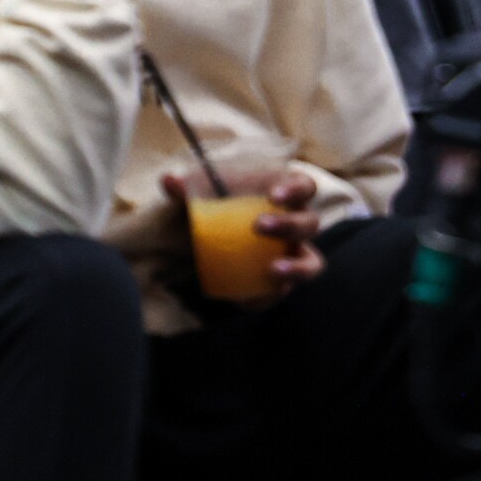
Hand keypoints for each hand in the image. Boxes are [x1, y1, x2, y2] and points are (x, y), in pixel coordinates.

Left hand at [161, 165, 325, 287]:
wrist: (216, 238)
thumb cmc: (220, 206)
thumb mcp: (204, 195)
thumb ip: (188, 188)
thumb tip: (168, 180)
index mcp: (288, 195)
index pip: (305, 186)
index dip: (295, 189)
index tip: (273, 195)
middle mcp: (298, 224)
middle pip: (310, 223)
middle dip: (289, 225)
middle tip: (259, 227)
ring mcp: (294, 255)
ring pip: (312, 263)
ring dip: (297, 267)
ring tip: (273, 270)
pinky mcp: (280, 283)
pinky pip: (281, 293)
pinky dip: (267, 298)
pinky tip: (244, 300)